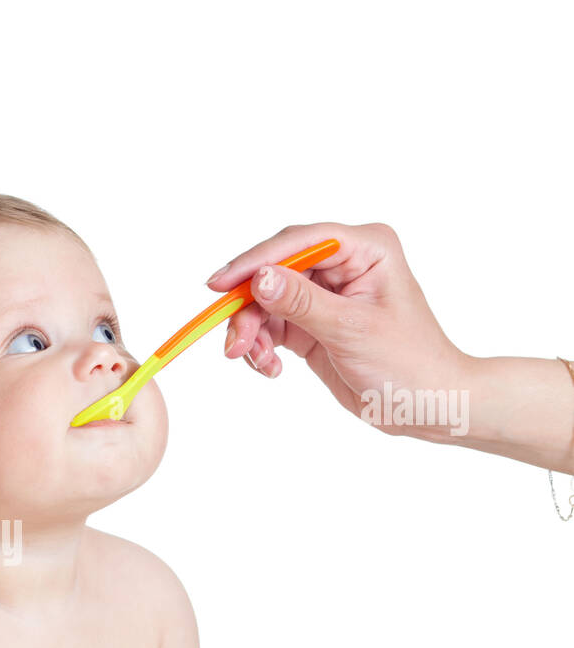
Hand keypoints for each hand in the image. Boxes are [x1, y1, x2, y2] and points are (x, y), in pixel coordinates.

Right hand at [208, 222, 467, 438]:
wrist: (427, 406)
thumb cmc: (408, 363)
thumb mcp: (351, 330)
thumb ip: (301, 302)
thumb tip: (258, 279)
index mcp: (365, 249)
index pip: (299, 242)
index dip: (255, 261)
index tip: (220, 285)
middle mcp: (343, 264)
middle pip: (275, 272)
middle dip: (249, 308)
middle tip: (234, 345)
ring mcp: (325, 294)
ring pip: (266, 301)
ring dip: (252, 332)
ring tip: (256, 361)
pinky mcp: (312, 323)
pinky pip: (271, 326)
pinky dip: (262, 346)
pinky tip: (271, 368)